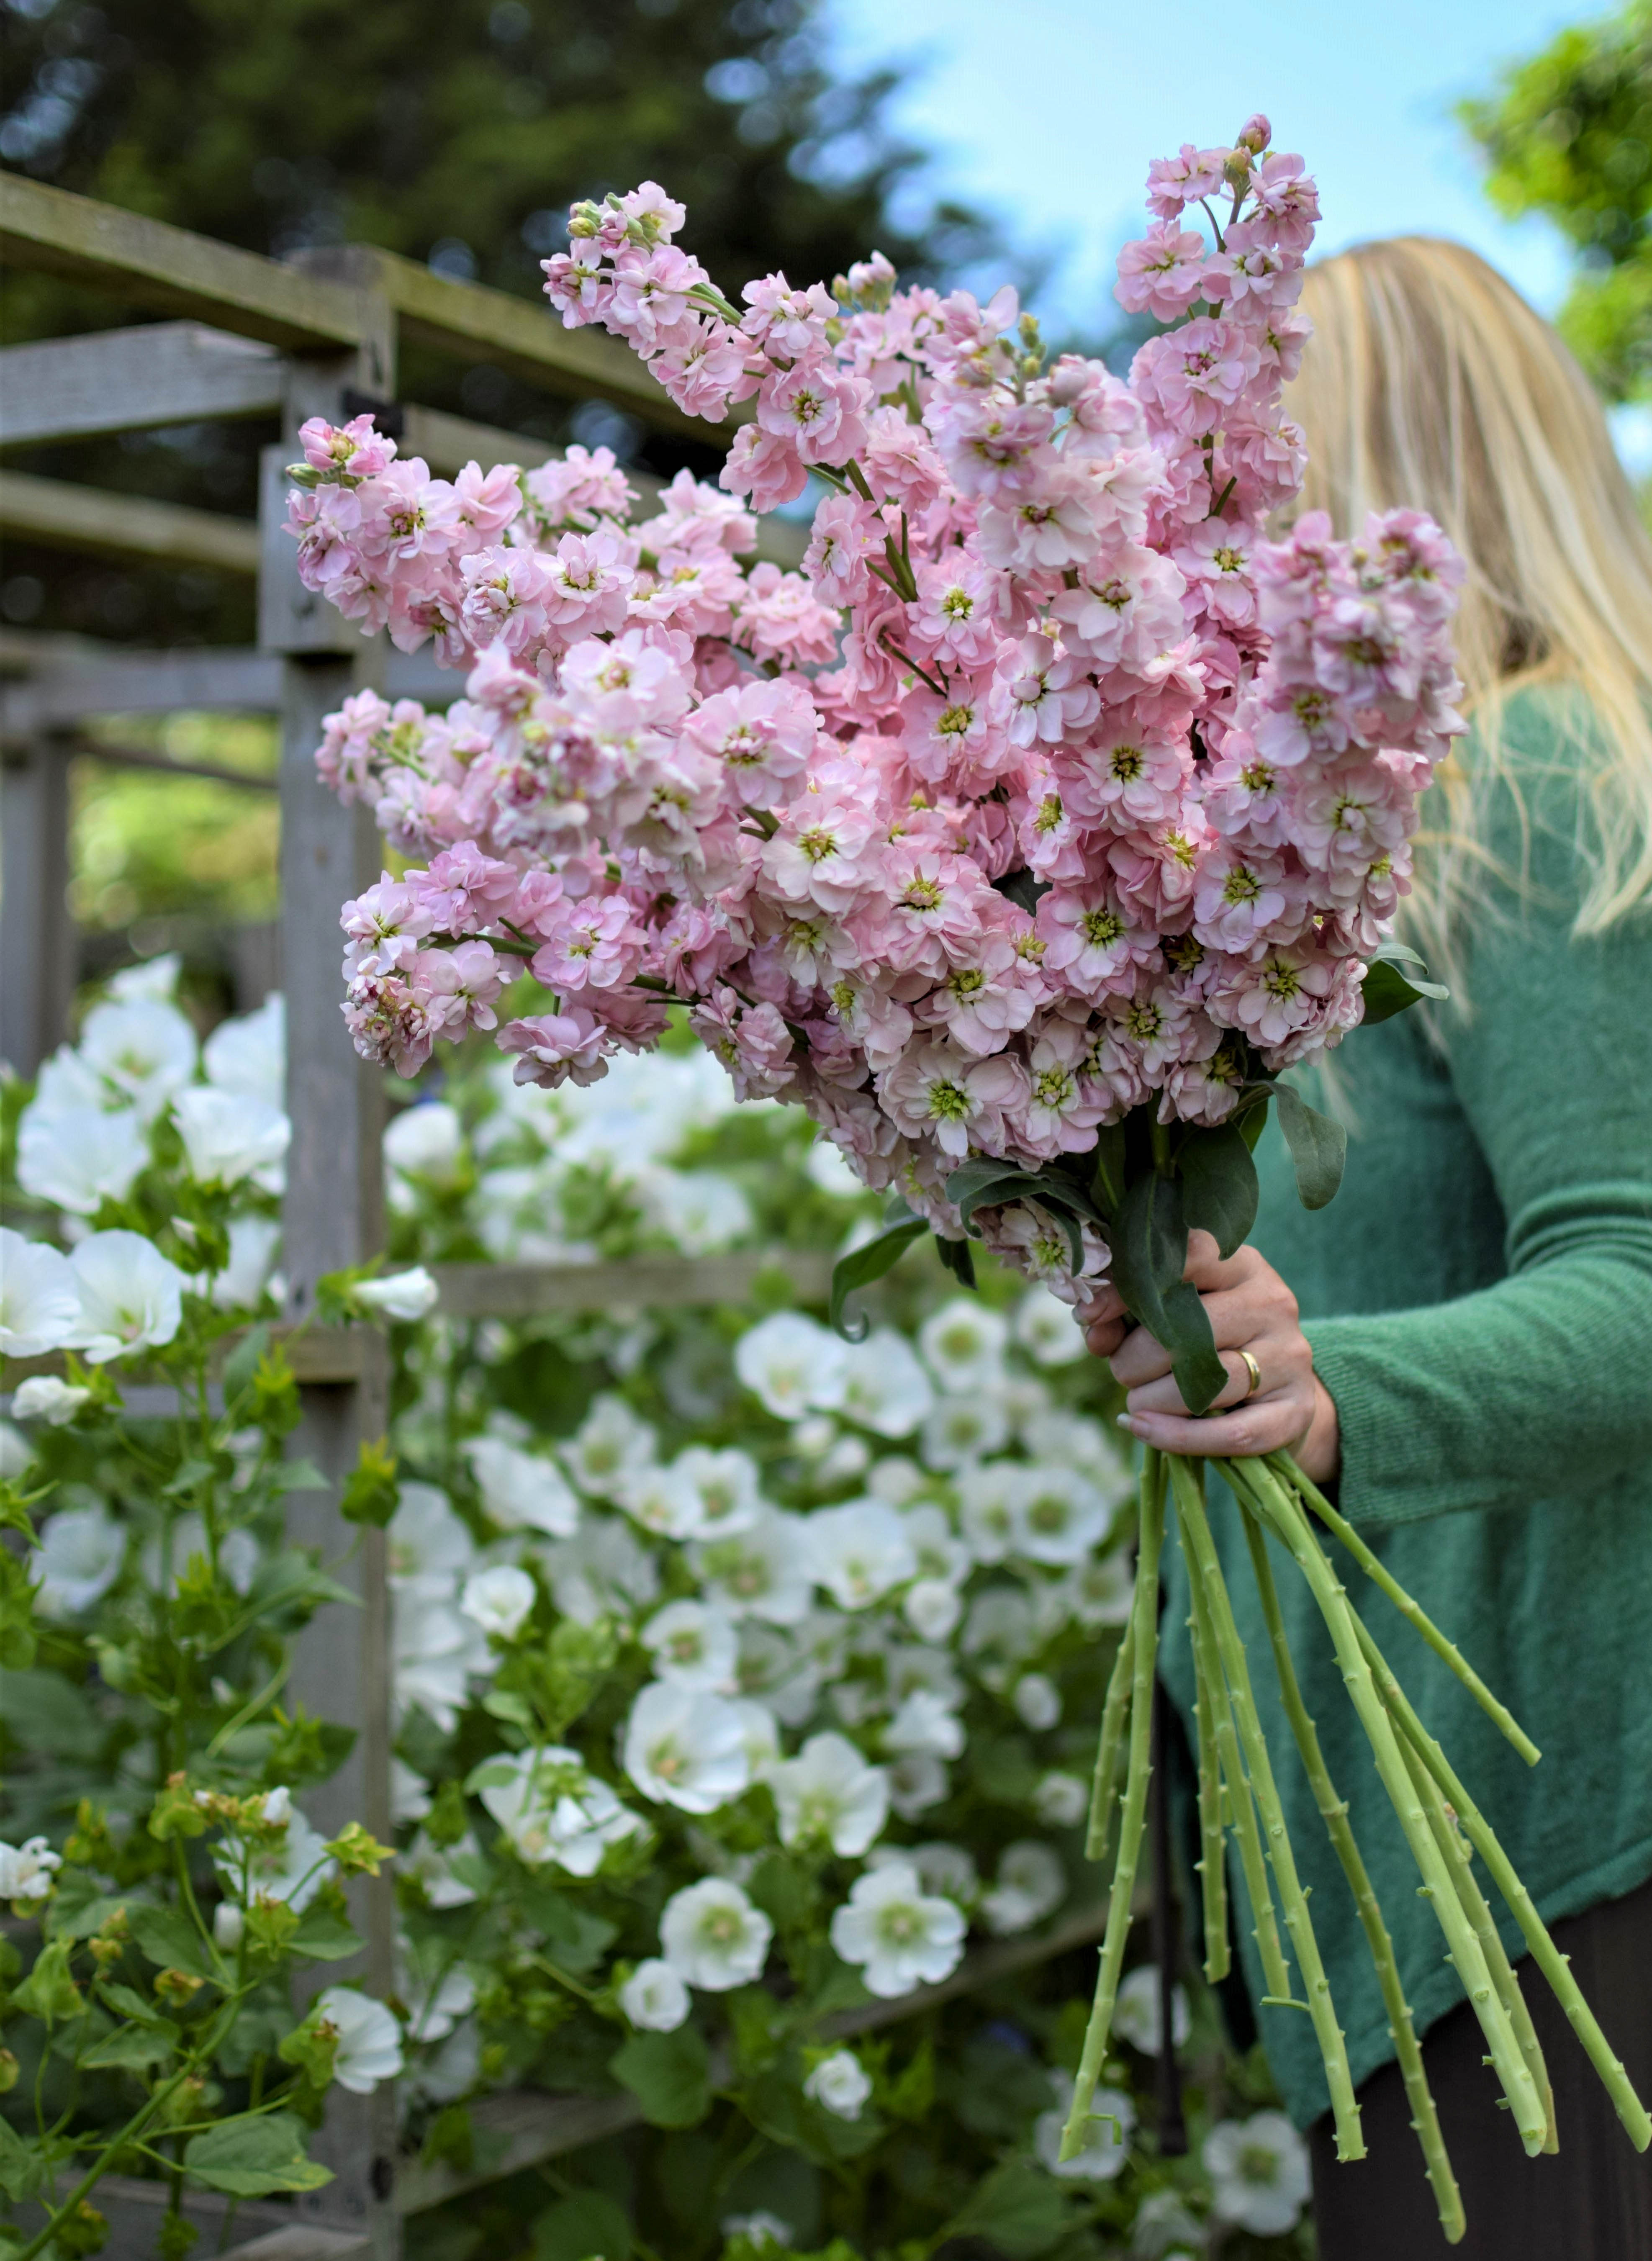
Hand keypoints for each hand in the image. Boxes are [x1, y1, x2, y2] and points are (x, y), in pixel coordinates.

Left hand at [1074, 1230, 1340, 1479]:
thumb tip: (1090, 1321)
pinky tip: (1144, 1430)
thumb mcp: (1168, 1318)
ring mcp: (1289, 1357)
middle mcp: (1272, 1303)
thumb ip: (1124, 1316)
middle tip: (1122, 1372)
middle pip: (1191, 1328)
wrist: (1276, 1397)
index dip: (1128, 1287)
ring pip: (1207, 1383)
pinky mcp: (1295, 1411)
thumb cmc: (1207, 1346)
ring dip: (1154, 1399)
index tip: (1090, 1314)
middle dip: (1136, 1357)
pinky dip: (1177, 1437)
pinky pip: (1232, 1433)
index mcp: (1241, 1265)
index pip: (1189, 1256)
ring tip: (1138, 1402)